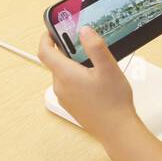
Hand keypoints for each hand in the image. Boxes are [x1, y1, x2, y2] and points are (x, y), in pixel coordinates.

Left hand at [36, 29, 142, 145]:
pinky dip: (77, 77)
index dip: (46, 37)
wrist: (117, 130)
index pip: (44, 51)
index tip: (53, 30)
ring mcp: (65, 98)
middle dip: (67, 50)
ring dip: (73, 65)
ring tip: (95, 64)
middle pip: (55, 62)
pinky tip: (95, 81)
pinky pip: (68, 85)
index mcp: (65, 75)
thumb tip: (84, 30)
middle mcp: (60, 87)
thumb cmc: (113, 102)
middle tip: (84, 44)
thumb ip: (95, 46)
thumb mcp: (109, 68)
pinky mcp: (71, 105)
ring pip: (63, 74)